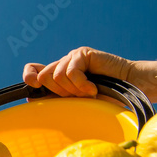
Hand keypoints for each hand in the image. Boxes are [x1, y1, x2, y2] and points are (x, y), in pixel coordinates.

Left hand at [23, 47, 156, 102]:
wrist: (127, 90)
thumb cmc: (103, 99)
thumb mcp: (74, 102)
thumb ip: (54, 98)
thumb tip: (29, 98)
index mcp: (57, 76)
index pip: (33, 69)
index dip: (29, 75)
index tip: (33, 86)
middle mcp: (62, 65)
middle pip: (44, 76)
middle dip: (59, 92)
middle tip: (78, 97)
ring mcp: (72, 58)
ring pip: (56, 76)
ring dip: (73, 90)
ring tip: (89, 93)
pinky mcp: (82, 54)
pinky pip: (71, 71)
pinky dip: (81, 85)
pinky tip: (93, 88)